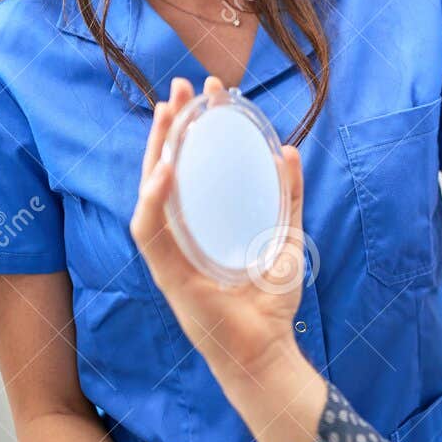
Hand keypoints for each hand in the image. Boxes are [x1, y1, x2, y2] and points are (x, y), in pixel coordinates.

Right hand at [130, 76, 325, 441]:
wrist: (267, 353)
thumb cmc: (270, 302)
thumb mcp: (285, 237)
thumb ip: (288, 197)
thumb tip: (289, 150)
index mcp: (202, 226)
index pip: (192, 168)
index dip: (194, 128)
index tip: (206, 92)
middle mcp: (180, 236)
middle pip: (167, 171)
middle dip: (172, 127)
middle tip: (182, 88)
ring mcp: (169, 255)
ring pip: (151, 193)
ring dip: (157, 151)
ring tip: (168, 114)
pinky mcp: (167, 276)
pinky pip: (152, 232)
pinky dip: (155, 200)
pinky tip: (165, 170)